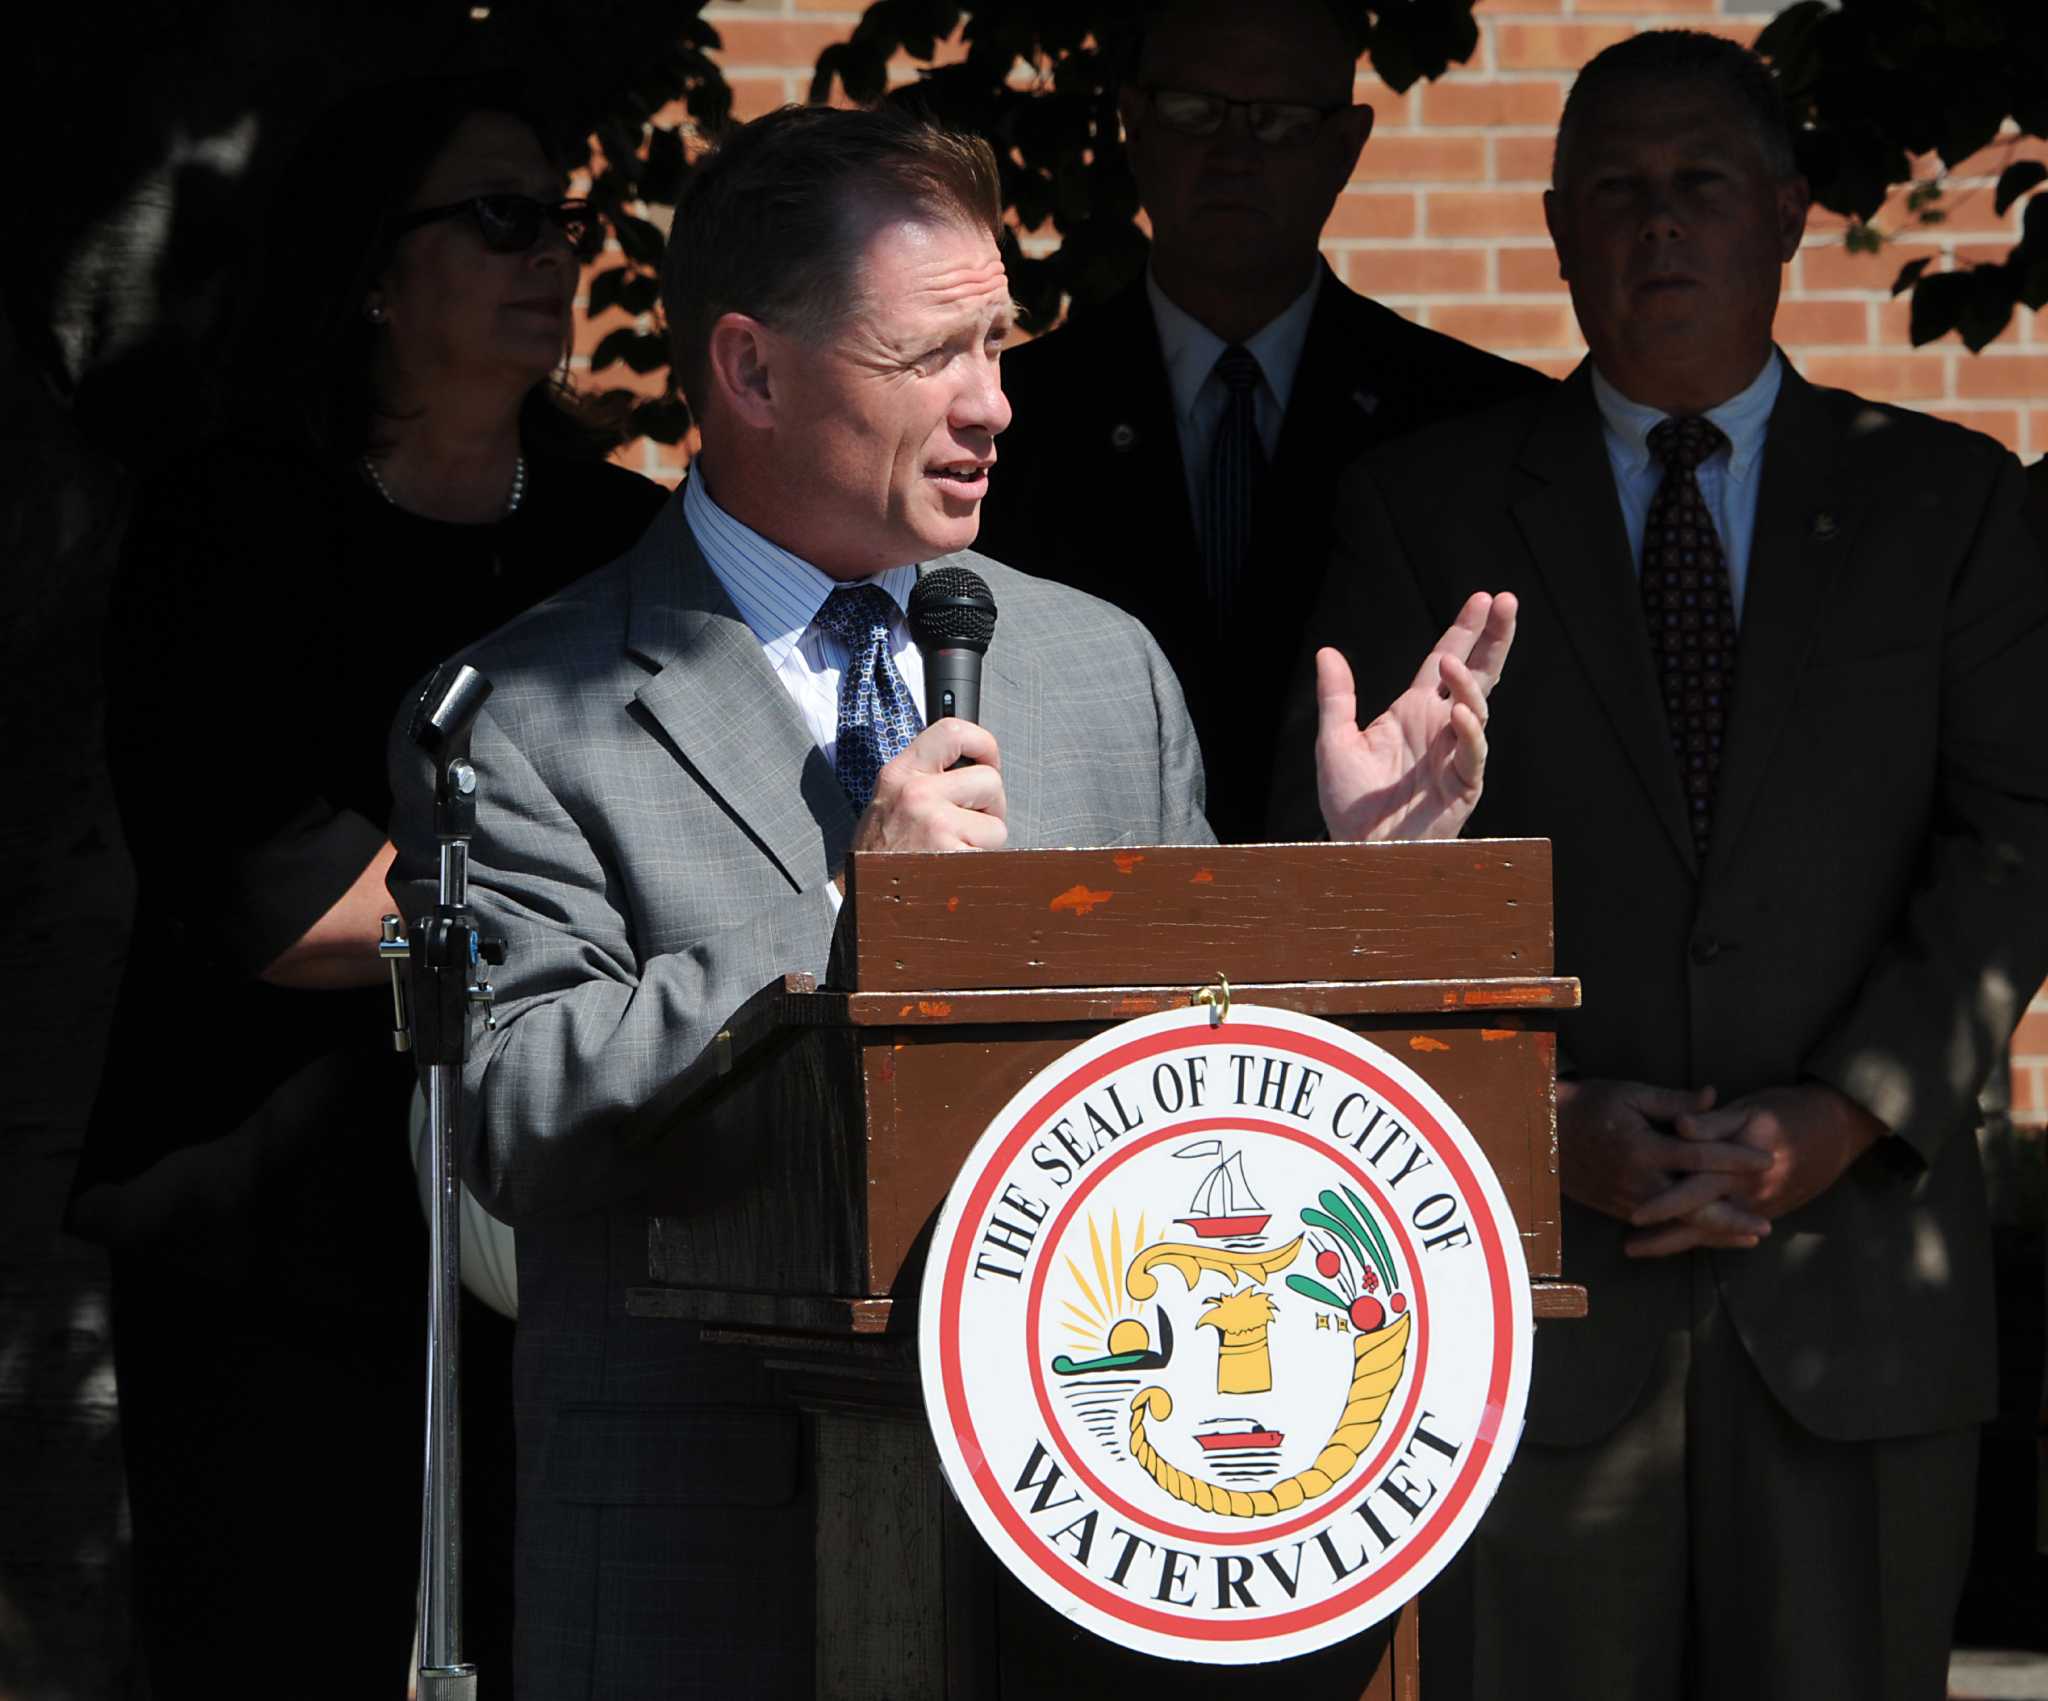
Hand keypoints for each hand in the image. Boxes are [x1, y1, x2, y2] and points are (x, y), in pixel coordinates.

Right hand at [848, 718, 1006, 855]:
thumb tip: (969, 768)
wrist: (865, 899)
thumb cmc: (879, 855)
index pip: (952, 731)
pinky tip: (954, 870)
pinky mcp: (952, 856)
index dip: (983, 744)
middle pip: (990, 780)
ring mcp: (936, 825)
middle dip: (990, 806)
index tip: (988, 761)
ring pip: (997, 824)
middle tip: (968, 825)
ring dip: (984, 842)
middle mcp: (917, 794)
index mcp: (900, 774)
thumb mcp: (889, 801)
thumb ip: (924, 779)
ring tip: (953, 851)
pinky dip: (981, 866)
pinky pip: (992, 856)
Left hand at [1315, 591, 1515, 841]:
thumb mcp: (1334, 742)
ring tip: (1452, 665)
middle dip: (1493, 639)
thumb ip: (1337, 698)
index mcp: (1413, 712)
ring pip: (1476, 710)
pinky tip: (1457, 713)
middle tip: (1507, 602)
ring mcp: (1454, 756)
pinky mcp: (1462, 786)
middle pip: (1476, 675)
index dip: (1465, 631)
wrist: (1358, 852)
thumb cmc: (1349, 804)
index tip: (1482, 599)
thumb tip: (1327, 652)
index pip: (1444, 662)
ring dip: (1466, 685)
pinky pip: (1472, 755)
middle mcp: (1439, 728)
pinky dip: (1468, 733)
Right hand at [1555, 1078, 1772, 1257]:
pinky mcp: (1619, 1210)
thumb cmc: (1589, 1106)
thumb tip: (1713, 1097)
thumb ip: (1673, 1101)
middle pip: (1695, 1207)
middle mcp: (1638, 1181)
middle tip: (1767, 1224)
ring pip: (1680, 1225)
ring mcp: (1628, 1201)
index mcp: (1643, 1147)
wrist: (1542, 1133)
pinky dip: (1689, 1233)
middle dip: (1733, 1217)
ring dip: (1717, 1233)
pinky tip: (1712, 1236)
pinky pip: (1661, 1228)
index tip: (1768, 1159)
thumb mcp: (1630, 1094)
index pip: (1700, 1156)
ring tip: (1749, 1237)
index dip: (1736, 1157)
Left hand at [1650, 1084, 1885, 1228]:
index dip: (1663, 1203)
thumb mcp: (1751, 1109)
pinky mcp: (1769, 1210)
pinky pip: (1732, 1231)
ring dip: (1678, 1242)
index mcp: (1739, 1166)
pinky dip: (1705, 1239)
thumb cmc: (1788, 1112)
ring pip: (1713, 1232)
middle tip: (1627, 1247)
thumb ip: (1713, 1122)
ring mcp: (1761, 1206)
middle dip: (1664, 1236)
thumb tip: (1679, 1126)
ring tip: (1640, 1249)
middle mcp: (1749, 1193)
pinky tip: (1683, 1243)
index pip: (1694, 1190)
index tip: (1632, 1216)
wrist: (1839, 1128)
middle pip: (1699, 1221)